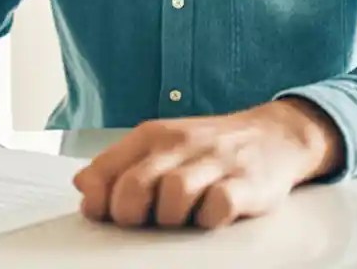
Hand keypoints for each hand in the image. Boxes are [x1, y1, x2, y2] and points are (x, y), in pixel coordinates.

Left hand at [74, 98, 342, 228]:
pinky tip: (210, 215)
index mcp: (152, 136)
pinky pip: (219, 206)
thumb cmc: (209, 148)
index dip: (98, 201)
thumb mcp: (160, 146)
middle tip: (145, 221)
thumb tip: (82, 186)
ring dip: (172, 217)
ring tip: (181, 217)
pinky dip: (209, 219)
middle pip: (134, 186)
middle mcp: (180, 144)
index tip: (106, 216)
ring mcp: (214, 162)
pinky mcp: (246, 182)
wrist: (274, 134)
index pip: (105, 170)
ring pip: (174, 194)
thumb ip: (119, 165)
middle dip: (131, 214)